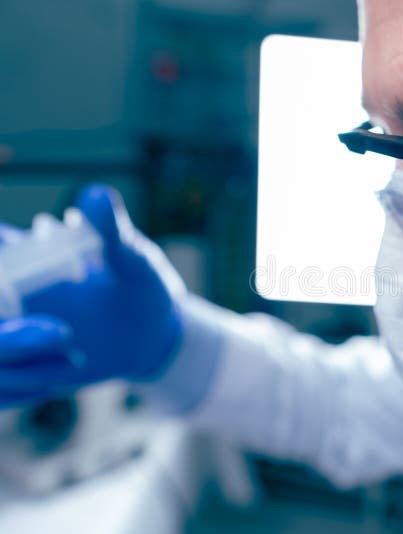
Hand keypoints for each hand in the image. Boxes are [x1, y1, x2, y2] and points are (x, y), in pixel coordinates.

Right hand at [0, 185, 185, 406]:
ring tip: (72, 350)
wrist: (151, 334)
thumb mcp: (132, 261)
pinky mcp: (20, 368)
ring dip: (16, 352)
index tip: (12, 264)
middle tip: (63, 330)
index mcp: (22, 257)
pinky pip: (0, 386)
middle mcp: (6, 295)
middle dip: (8, 334)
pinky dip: (17, 388)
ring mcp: (8, 334)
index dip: (3, 256)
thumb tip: (97, 192)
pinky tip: (56, 382)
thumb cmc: (141, 286)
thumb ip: (111, 231)